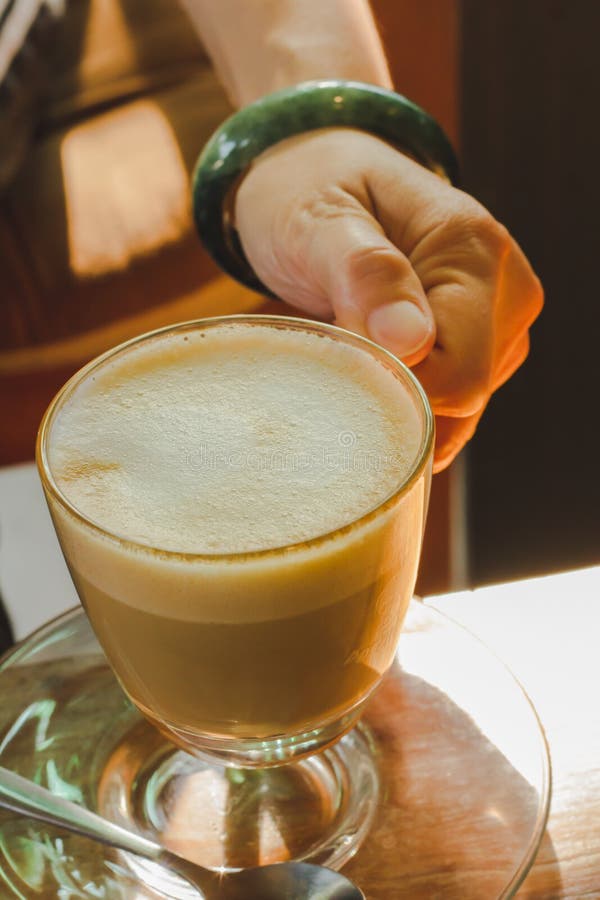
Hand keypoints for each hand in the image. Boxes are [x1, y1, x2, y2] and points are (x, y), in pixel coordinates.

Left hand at [234, 128, 542, 470]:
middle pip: (465, 395)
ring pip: (462, 408)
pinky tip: (373, 373)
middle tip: (336, 355)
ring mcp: (501, 318)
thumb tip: (411, 341)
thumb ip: (365, 274)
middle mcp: (506, 285)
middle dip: (395, 397)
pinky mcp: (485, 342)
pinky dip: (408, 402)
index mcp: (473, 247)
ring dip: (399, 403)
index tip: (337, 363)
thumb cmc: (308, 192)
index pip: (458, 371)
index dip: (394, 387)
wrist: (317, 178)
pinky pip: (454, 401)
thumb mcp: (317, 221)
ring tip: (352, 354)